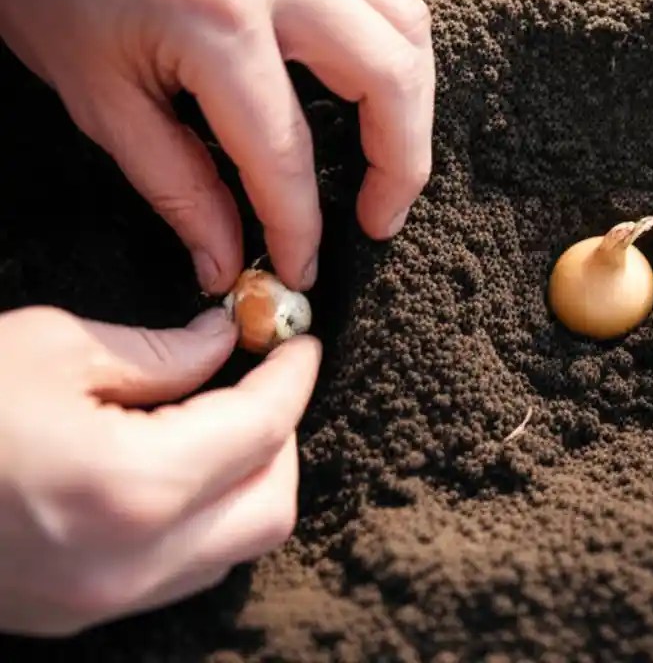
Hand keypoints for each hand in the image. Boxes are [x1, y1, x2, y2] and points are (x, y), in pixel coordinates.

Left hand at [0, 0, 435, 292]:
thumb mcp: (96, 92)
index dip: (301, 226)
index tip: (302, 266)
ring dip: (411, 102)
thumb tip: (225, 258)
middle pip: (390, 79)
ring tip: (388, 153)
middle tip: (380, 218)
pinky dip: (391, 33)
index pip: (284, 152)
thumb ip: (173, 182)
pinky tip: (366, 69)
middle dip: (401, 166)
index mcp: (211, 20)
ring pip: (405, 25)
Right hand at [0, 305, 321, 636]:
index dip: (292, 376)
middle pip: (272, 503)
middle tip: (259, 381)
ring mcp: (106, 598)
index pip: (262, 429)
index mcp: (132, 486)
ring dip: (248, 480)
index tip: (298, 343)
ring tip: (214, 420)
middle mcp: (132, 560)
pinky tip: (173, 468)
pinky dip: (205, 517)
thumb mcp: (50, 347)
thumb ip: (160, 352)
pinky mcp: (81, 612)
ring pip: (236, 545)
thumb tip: (225, 344)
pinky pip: (185, 568)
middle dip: (281, 435)